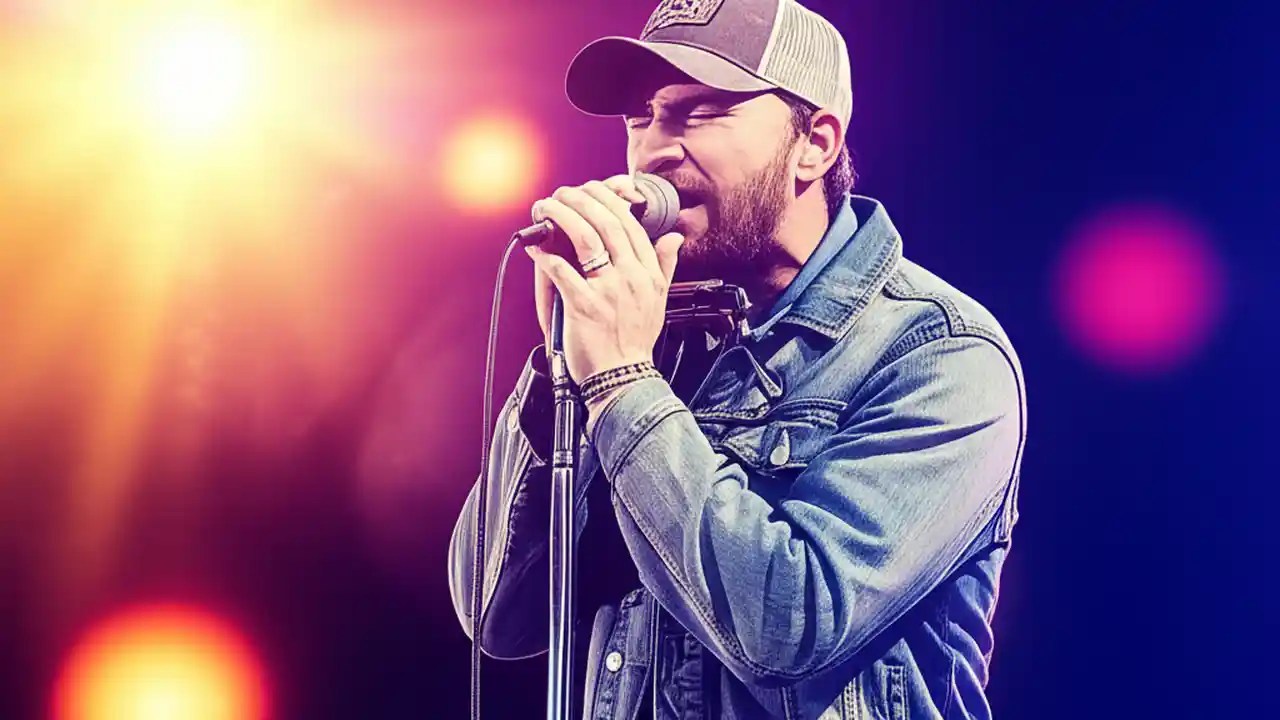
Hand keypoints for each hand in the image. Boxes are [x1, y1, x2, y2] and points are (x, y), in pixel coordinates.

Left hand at [526, 174, 683, 382]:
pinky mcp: (584, 306)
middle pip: (606, 222)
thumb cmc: (635, 340)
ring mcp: (608, 291)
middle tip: (562, 193)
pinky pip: (562, 272)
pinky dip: (546, 256)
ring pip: (586, 238)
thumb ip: (665, 265)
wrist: (623, 377)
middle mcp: (631, 277)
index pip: (629, 223)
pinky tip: (535, 246)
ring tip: (546, 207)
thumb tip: (675, 237)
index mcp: (648, 272)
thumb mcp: (659, 300)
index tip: (588, 190)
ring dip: (562, 216)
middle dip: (581, 200)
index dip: (606, 200)